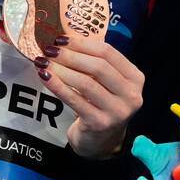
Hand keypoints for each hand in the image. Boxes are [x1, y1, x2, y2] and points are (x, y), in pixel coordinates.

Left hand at [35, 35, 143, 158]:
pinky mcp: (101, 124)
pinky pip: (75, 100)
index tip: (62, 38)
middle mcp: (132, 95)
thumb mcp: (106, 82)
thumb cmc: (101, 104)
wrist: (101, 141)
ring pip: (86, 83)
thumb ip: (95, 62)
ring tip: (44, 62)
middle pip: (99, 67)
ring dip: (62, 70)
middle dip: (71, 56)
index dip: (83, 43)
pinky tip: (45, 77)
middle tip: (50, 50)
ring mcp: (118, 111)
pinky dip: (58, 86)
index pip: (108, 53)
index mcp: (135, 78)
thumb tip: (65, 39)